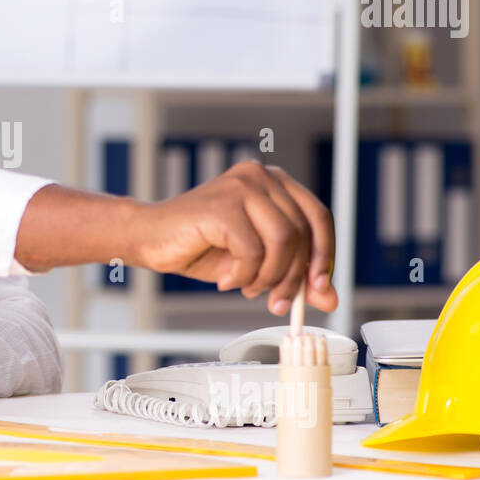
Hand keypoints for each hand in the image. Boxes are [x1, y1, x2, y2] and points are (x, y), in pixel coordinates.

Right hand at [128, 160, 337, 314]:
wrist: (150, 238)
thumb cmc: (200, 245)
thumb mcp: (257, 264)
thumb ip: (294, 275)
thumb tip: (329, 297)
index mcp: (272, 183)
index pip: (317, 217)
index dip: (324, 255)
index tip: (319, 288)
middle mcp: (260, 177)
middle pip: (302, 231)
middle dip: (294, 276)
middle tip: (278, 302)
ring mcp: (241, 187)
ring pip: (283, 241)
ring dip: (269, 276)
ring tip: (247, 287)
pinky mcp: (223, 205)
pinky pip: (253, 250)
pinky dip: (243, 275)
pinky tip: (227, 279)